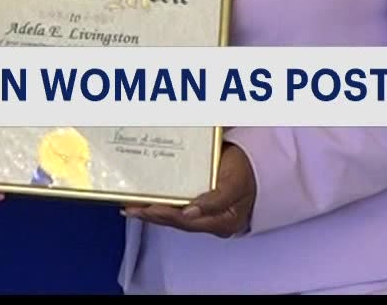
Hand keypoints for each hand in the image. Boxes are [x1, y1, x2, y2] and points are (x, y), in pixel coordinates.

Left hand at [123, 142, 255, 237]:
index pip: (188, 221)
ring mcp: (203, 213)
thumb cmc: (245, 172)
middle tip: (131, 208)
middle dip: (152, 215)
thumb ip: (216, 200)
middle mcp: (210, 221)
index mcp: (222, 221)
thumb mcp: (234, 185)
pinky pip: (175, 207)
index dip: (168, 216)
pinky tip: (143, 201)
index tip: (151, 209)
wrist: (257, 165)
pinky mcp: (197, 203)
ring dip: (151, 211)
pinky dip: (159, 204)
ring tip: (129, 206)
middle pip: (176, 221)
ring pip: (173, 216)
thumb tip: (189, 212)